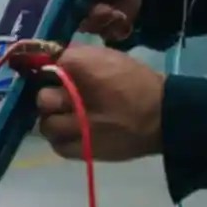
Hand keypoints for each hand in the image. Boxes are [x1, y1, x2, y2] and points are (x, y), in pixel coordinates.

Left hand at [36, 44, 163, 161]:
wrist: (163, 115)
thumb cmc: (139, 83)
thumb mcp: (113, 58)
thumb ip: (85, 57)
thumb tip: (62, 59)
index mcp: (83, 67)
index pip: (53, 65)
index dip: (55, 69)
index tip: (61, 73)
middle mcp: (74, 95)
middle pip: (44, 97)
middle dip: (50, 95)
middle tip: (60, 98)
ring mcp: (77, 125)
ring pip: (47, 124)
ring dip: (53, 120)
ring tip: (65, 119)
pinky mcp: (84, 149)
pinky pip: (58, 146)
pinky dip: (60, 140)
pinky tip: (70, 134)